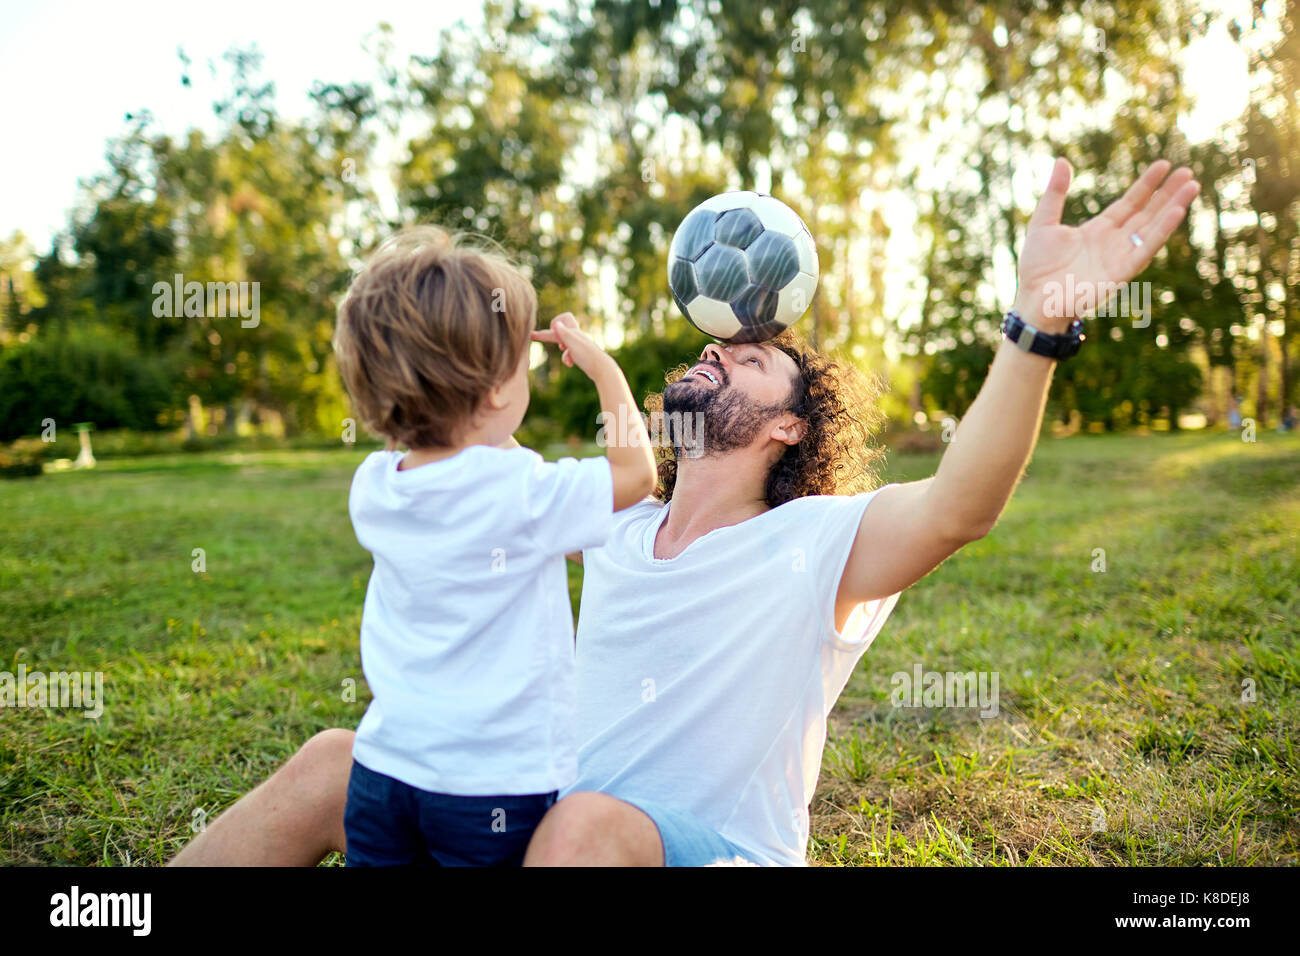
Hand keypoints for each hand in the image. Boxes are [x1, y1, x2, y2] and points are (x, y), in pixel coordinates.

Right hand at [530, 313, 613, 378]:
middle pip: (560, 329)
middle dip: (550, 335)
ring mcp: (580, 345)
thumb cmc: (587, 356)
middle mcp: (577, 336)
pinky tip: (570, 364)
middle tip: (533, 336)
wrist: (602, 370)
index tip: (540, 334)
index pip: (557, 323)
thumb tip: (556, 323)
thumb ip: (563, 334)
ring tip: (565, 356)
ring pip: (564, 342)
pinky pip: (570, 352)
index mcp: (573, 332)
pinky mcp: (582, 354)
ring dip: (561, 349)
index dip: (548, 327)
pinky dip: (567, 357)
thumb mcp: (573, 344)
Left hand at [1014, 158, 1200, 329]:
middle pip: (1147, 213)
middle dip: (1167, 193)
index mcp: (1098, 230)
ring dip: (1172, 207)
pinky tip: (1176, 212)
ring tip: (1192, 186)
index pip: (1129, 203)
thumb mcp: (1043, 222)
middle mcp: (1113, 243)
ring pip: (1152, 228)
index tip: (1164, 165)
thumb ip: (1055, 193)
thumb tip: (1062, 160)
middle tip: (1188, 172)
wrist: (1033, 300)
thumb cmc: (1036, 268)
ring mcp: (1119, 257)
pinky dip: (1161, 231)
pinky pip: (1145, 249)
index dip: (1146, 185)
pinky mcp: (1121, 272)